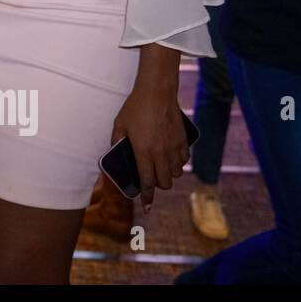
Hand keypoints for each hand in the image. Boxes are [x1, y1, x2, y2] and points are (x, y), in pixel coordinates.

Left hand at [109, 80, 188, 212]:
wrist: (157, 93)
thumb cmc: (135, 108)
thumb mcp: (119, 125)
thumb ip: (117, 142)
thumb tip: (115, 153)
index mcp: (144, 153)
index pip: (147, 183)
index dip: (147, 198)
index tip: (147, 209)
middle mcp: (161, 154)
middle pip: (164, 183)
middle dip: (158, 185)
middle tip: (150, 177)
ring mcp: (174, 148)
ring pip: (176, 174)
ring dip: (169, 174)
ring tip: (160, 165)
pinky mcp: (183, 141)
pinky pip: (184, 160)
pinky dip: (179, 162)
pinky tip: (171, 156)